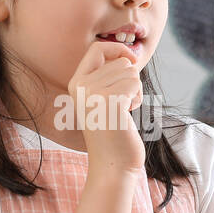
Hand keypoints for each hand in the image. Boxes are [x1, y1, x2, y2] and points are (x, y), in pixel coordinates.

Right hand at [66, 40, 144, 174]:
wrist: (112, 164)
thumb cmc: (113, 131)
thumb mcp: (103, 98)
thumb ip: (108, 76)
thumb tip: (129, 55)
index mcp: (76, 83)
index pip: (96, 48)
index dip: (117, 48)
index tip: (130, 59)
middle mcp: (81, 86)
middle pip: (120, 61)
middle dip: (130, 79)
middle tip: (122, 103)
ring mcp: (93, 93)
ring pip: (130, 72)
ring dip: (134, 90)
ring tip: (124, 110)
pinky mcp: (110, 102)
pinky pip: (134, 83)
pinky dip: (137, 97)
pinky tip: (128, 113)